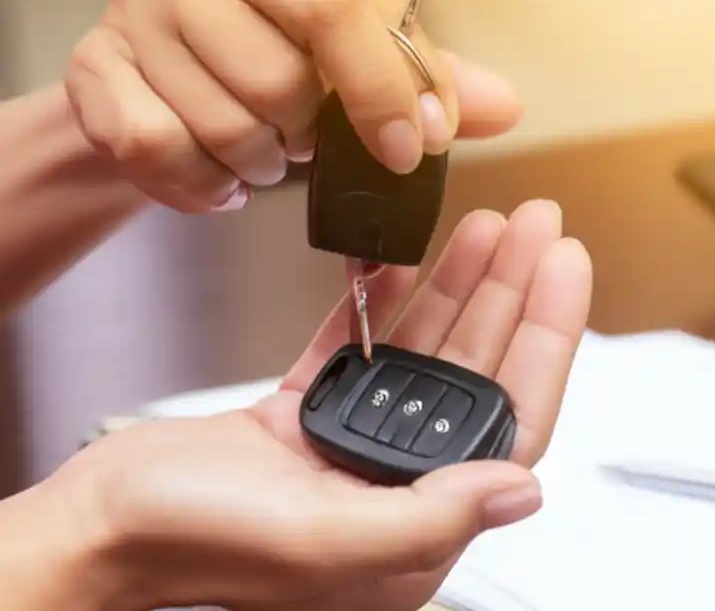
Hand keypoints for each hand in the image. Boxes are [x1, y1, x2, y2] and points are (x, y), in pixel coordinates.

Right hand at [13, 200, 589, 610]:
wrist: (94, 531)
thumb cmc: (190, 547)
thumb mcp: (320, 540)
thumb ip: (427, 517)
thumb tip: (520, 489)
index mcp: (416, 523)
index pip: (511, 418)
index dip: (548, 336)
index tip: (564, 264)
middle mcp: (396, 482)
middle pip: (477, 370)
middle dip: (513, 291)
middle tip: (538, 223)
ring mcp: (352, 444)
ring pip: (428, 348)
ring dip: (461, 284)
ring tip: (492, 225)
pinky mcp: (305, 414)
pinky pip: (362, 343)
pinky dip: (387, 298)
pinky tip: (410, 257)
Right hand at [63, 0, 521, 212]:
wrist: (163, 83)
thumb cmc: (277, 62)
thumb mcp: (361, 60)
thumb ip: (430, 79)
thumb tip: (504, 107)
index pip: (346, 6)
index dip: (387, 89)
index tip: (413, 147)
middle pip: (282, 77)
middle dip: (311, 135)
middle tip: (308, 138)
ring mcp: (139, 3)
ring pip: (226, 125)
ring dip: (263, 165)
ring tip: (266, 153)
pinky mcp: (96, 65)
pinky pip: (163, 152)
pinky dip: (206, 187)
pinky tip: (221, 176)